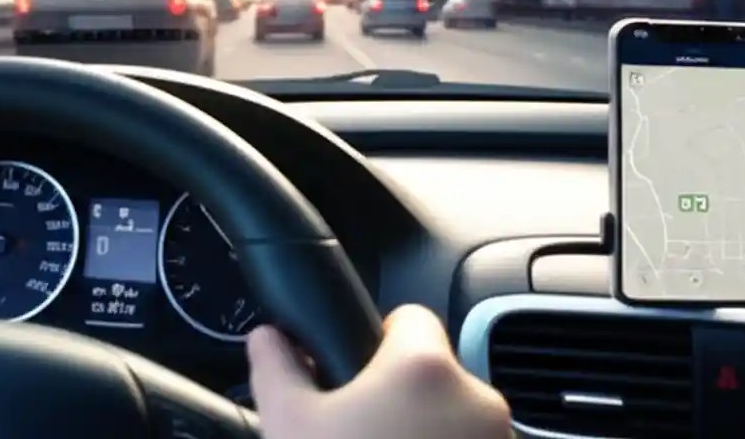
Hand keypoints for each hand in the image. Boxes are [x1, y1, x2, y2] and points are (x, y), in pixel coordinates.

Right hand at [248, 304, 512, 438]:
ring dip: (427, 436)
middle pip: (433, 374)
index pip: (408, 318)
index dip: (376, 343)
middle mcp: (477, 400)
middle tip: (361, 436)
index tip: (357, 377)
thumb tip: (268, 339)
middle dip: (400, 399)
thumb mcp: (289, 425)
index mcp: (423, 368)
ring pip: (456, 421)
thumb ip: (276, 367)